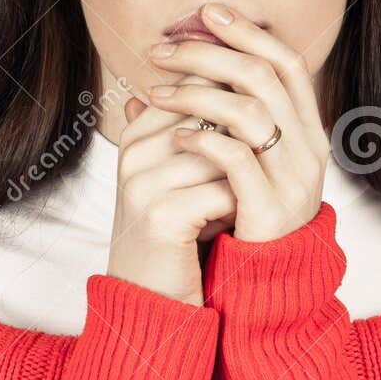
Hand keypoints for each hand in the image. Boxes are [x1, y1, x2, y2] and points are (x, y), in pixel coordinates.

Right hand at [105, 76, 236, 305]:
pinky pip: (226, 191)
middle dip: (242, 145)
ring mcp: (145, 182)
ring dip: (244, 179)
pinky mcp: (163, 215)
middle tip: (245, 179)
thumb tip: (228, 81)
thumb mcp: (181, 178)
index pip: (199, 89)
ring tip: (235, 205)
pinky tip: (229, 226)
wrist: (150, 298)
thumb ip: (196, 133)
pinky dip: (238, 208)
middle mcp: (135, 152)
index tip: (246, 146)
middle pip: (214, 116)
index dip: (235, 111)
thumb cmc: (176, 234)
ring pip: (224, 152)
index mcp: (137, 135)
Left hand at [145, 2, 329, 242]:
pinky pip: (237, 159)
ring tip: (158, 93)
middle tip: (162, 50)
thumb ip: (210, 124)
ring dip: (198, 94)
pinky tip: (175, 135)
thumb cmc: (246, 219)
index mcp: (307, 132)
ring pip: (250, 110)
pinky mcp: (270, 209)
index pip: (286, 63)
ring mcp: (293, 179)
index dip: (249, 32)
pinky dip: (203, 140)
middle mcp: (308, 150)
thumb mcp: (237, 166)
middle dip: (210, 54)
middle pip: (263, 77)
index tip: (207, 12)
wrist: (266, 285)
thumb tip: (151, 88)